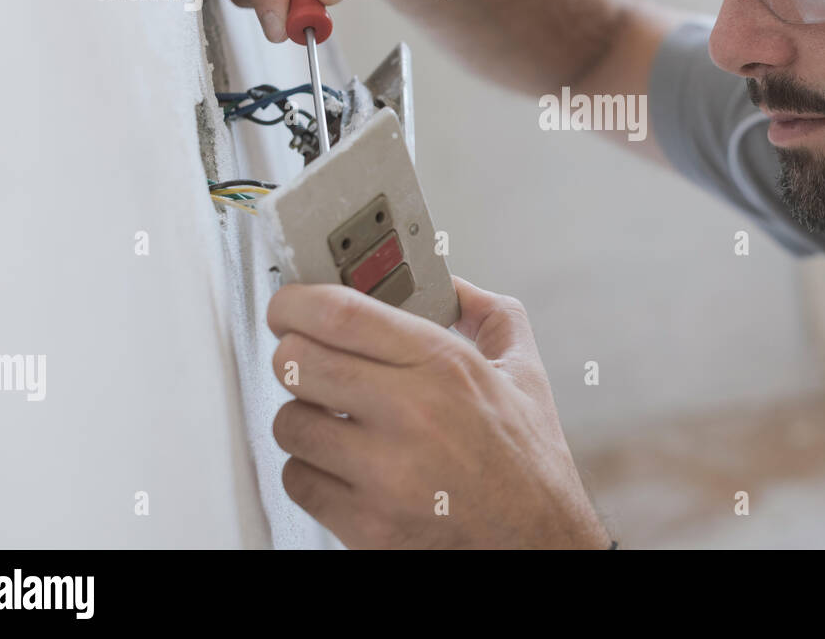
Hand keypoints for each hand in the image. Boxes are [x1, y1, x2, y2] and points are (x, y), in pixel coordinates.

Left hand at [266, 276, 610, 548]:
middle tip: (305, 358)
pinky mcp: (366, 524)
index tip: (289, 305)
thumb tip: (450, 285)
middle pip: (297, 362)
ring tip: (333, 418)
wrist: (535, 540)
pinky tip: (342, 463)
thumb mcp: (524, 369)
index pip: (340, 314)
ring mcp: (384, 473)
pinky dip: (311, 469)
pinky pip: (296, 479)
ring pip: (289, 422)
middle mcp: (412, 414)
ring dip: (302, 415)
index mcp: (445, 365)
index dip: (297, 302)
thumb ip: (488, 314)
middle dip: (291, 354)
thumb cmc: (527, 460)